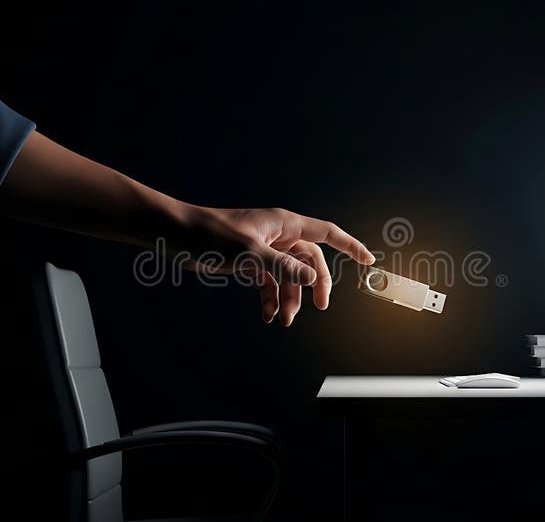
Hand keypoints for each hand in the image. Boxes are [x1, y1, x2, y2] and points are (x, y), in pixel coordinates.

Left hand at [0, 131, 373, 324]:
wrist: (174, 235)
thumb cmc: (209, 235)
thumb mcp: (248, 254)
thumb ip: (283, 268)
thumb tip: (313, 280)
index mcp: (284, 224)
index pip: (326, 233)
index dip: (349, 245)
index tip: (369, 259)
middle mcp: (278, 234)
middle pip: (310, 261)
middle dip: (316, 286)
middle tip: (320, 308)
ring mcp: (264, 248)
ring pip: (289, 276)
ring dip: (290, 298)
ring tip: (284, 320)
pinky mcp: (249, 261)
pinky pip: (269, 282)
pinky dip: (271, 298)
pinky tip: (267, 315)